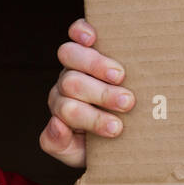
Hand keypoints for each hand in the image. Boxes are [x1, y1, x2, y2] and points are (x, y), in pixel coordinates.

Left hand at [38, 18, 134, 170]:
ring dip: (96, 65)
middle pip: (71, 82)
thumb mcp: (76, 152)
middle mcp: (65, 84)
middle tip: (127, 102)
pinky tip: (92, 37)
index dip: (90, 118)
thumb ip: (57, 144)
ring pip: (71, 56)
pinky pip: (76, 31)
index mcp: (61, 108)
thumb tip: (56, 124)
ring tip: (120, 76)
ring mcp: (74, 62)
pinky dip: (81, 31)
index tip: (117, 128)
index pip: (66, 110)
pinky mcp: (87, 43)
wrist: (119, 131)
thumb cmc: (98, 140)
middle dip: (100, 94)